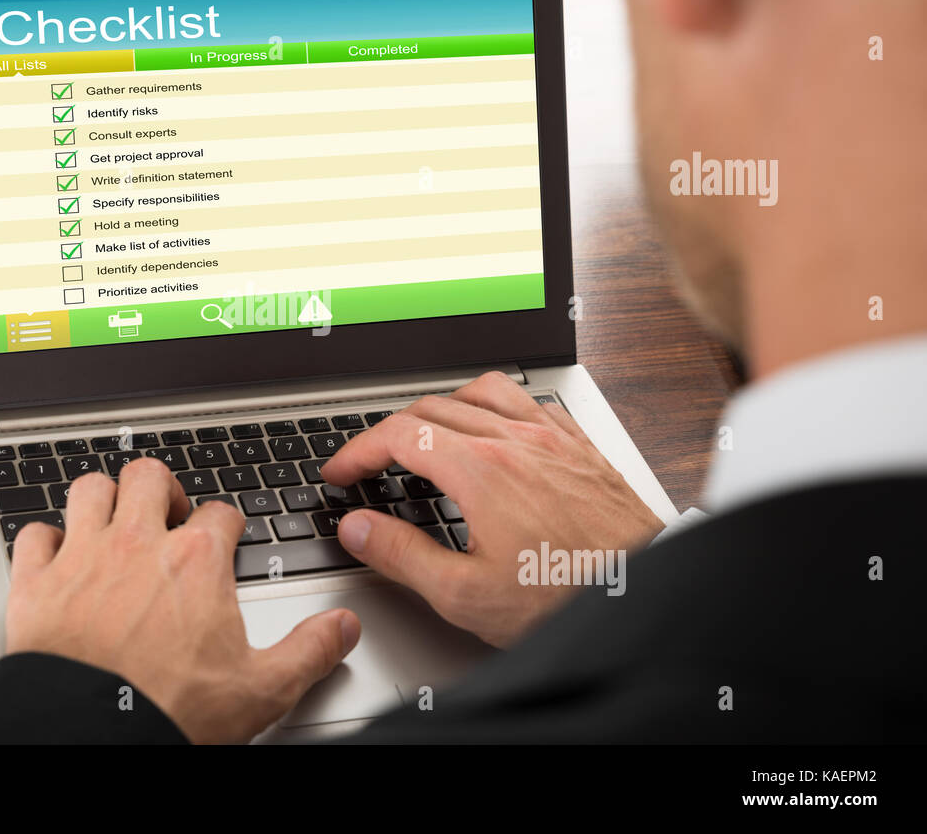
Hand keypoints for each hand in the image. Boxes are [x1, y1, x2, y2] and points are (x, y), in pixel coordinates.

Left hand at [4, 457, 360, 742]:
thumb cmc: (169, 711)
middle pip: (150, 477)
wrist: (91, 736)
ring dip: (102, 498)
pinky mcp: (36, 583)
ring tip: (114, 519)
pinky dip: (45, 539)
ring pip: (89, 489)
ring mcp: (83, 557)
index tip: (225, 539)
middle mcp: (138, 545)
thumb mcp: (261, 689)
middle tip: (168, 516)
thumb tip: (342, 628)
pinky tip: (57, 555)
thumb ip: (309, 650)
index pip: (221, 512)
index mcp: (197, 561)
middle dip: (162, 488)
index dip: (227, 524)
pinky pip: (33, 534)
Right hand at [321, 371, 663, 646]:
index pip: (398, 435)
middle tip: (369, 463)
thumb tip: (358, 529)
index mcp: (480, 470)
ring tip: (424, 435)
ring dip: (440, 407)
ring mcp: (551, 437)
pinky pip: (528, 400)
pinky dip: (494, 406)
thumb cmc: (567, 597)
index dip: (357, 451)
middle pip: (431, 408)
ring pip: (480, 391)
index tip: (341, 473)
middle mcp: (515, 440)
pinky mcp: (579, 445)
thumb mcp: (465, 594)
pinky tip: (495, 430)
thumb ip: (401, 555)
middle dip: (388, 432)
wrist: (646, 593)